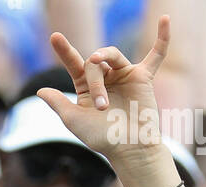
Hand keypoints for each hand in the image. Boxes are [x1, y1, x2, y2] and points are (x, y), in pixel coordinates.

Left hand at [38, 18, 169, 158]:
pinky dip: (163, 38)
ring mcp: (123, 75)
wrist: (128, 148)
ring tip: (104, 102)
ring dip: (105, 78)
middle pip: (93, 62)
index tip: (55, 37)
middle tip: (100, 107)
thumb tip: (39, 90)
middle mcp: (105, 78)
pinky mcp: (142, 77)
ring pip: (112, 56)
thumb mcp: (73, 120)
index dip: (64, 50)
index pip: (74, 63)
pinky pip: (156, 54)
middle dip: (93, 83)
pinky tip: (166, 19)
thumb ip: (58, 103)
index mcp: (86, 87)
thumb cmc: (101, 138)